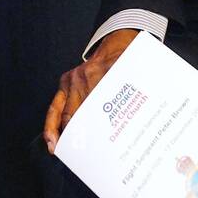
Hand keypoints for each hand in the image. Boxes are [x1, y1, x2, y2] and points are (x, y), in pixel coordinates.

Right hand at [43, 28, 138, 152]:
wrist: (117, 40)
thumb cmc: (129, 58)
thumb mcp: (138, 71)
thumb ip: (139, 90)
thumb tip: (146, 117)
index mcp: (104, 73)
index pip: (100, 106)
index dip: (100, 128)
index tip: (102, 146)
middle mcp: (86, 77)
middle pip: (82, 114)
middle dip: (83, 136)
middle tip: (87, 157)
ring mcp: (73, 80)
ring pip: (65, 113)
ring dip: (64, 134)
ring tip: (63, 152)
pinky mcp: (66, 82)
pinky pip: (55, 106)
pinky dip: (52, 124)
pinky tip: (52, 141)